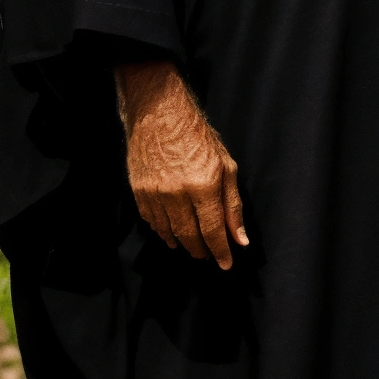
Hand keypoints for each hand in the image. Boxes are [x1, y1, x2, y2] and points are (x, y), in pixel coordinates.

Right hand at [115, 61, 247, 267]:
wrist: (158, 113)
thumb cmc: (198, 137)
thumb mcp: (226, 166)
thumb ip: (232, 205)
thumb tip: (240, 238)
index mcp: (203, 186)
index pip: (213, 231)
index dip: (220, 252)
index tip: (226, 265)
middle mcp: (177, 194)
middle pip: (190, 237)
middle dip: (202, 251)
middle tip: (210, 256)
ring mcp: (154, 194)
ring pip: (169, 233)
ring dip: (183, 244)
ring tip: (193, 247)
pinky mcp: (138, 192)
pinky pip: (152, 223)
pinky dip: (164, 232)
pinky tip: (172, 233)